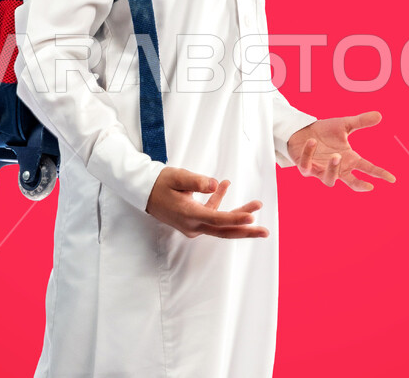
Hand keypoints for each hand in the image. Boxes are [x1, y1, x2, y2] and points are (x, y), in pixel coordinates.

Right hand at [144, 167, 267, 238]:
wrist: (143, 192)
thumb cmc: (160, 183)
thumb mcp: (177, 177)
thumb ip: (196, 181)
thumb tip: (215, 183)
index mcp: (189, 215)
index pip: (217, 219)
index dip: (236, 219)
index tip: (252, 217)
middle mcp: (193, 224)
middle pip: (224, 230)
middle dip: (246, 231)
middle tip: (265, 232)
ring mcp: (193, 225)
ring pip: (220, 223)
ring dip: (238, 214)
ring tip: (256, 204)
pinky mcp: (193, 220)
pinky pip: (212, 215)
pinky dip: (219, 202)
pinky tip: (225, 185)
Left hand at [287, 111, 396, 191]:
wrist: (302, 131)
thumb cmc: (325, 132)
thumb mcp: (344, 124)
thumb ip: (361, 122)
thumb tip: (379, 115)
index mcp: (349, 159)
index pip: (368, 168)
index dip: (380, 174)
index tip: (392, 179)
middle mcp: (337, 167)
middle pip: (351, 182)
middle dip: (359, 186)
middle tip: (369, 186)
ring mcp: (321, 169)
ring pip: (329, 179)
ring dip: (333, 169)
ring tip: (337, 155)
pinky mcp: (305, 167)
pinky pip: (307, 165)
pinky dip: (309, 153)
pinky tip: (312, 141)